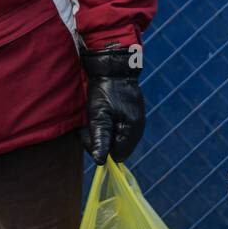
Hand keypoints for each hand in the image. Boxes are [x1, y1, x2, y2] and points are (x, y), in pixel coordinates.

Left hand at [79, 46, 144, 164]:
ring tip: (94, 115)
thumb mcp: (98, 115)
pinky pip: (118, 127)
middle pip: (117, 147)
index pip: (116, 155)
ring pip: (116, 137)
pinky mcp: (131, 114)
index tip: (90, 134)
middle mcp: (137, 129)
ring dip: (103, 130)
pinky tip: (101, 113)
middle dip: (101, 138)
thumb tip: (100, 161)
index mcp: (132, 130)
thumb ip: (100, 139)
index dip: (101, 148)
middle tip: (90, 123)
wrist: (113, 66)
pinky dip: (107, 123)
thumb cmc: (105, 90)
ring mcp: (136, 121)